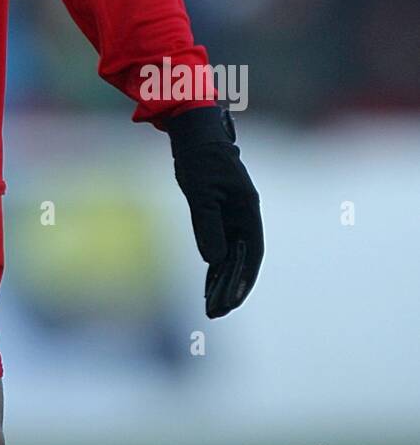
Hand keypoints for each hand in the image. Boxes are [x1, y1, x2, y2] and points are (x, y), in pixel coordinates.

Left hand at [163, 105, 262, 317]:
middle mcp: (245, 215)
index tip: (231, 302)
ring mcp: (233, 215)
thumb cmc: (199, 158)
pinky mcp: (219, 213)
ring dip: (223, 280)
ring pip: (232, 255)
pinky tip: (208, 282)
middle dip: (231, 288)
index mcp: (248, 209)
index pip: (252, 253)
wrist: (193, 132)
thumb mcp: (200, 192)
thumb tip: (214, 261)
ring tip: (211, 307)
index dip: (243, 280)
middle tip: (216, 313)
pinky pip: (221, 245)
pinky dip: (215, 265)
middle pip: (243, 259)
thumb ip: (208, 225)